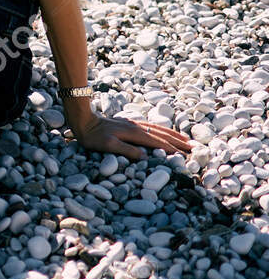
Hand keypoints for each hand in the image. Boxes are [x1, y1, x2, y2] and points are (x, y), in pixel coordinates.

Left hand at [70, 111, 191, 159]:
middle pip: (163, 135)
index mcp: (135, 134)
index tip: (187, 157)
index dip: (173, 150)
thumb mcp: (109, 146)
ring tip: (186, 140)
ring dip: (174, 135)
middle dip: (179, 142)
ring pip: (159, 129)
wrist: (83, 121)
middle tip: (195, 149)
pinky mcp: (130, 123)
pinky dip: (163, 130)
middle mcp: (138, 127)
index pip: (159, 143)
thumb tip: (146, 157)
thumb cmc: (94, 137)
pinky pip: (152, 126)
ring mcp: (135, 124)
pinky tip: (165, 132)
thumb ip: (127, 150)